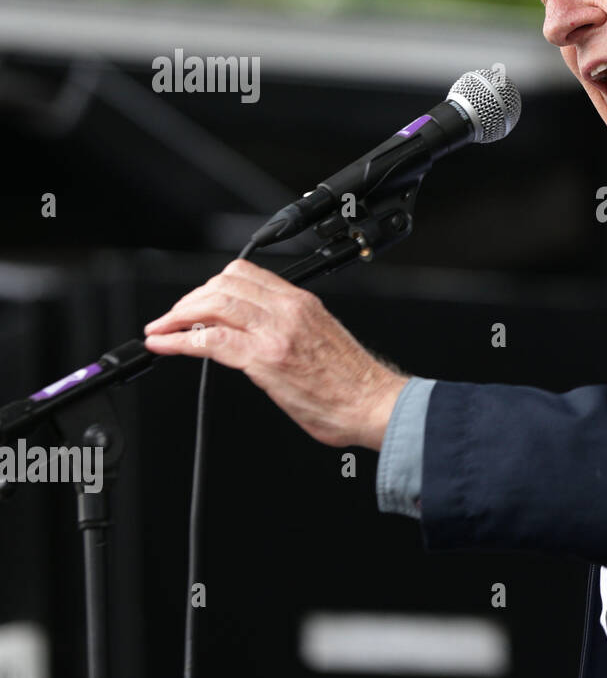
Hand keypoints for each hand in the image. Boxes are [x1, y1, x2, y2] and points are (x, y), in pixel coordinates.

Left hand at [142, 259, 407, 450]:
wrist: (373, 403)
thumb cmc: (353, 382)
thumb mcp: (320, 338)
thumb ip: (289, 329)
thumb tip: (256, 336)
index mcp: (302, 302)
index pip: (245, 274)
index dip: (210, 286)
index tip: (195, 303)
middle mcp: (288, 310)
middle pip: (222, 285)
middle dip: (188, 301)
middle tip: (171, 320)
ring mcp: (275, 332)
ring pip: (212, 305)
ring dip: (177, 317)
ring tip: (161, 332)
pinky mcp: (264, 359)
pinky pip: (210, 340)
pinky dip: (180, 341)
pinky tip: (166, 346)